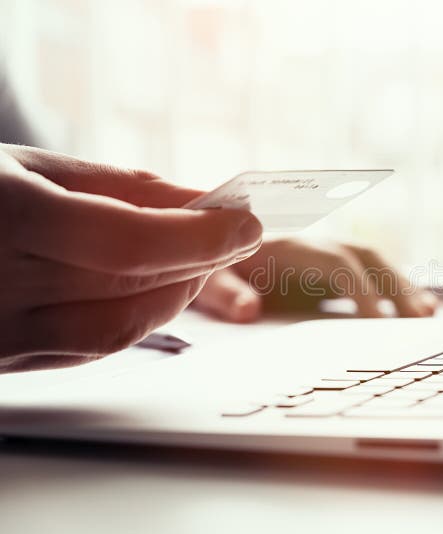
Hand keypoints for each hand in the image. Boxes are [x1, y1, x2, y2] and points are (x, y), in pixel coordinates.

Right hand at [0, 145, 262, 371]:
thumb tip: (205, 203)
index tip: (245, 222)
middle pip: (133, 289)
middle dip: (200, 261)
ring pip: (119, 330)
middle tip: (231, 234)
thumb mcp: (27, 165)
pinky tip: (149, 286)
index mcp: (3, 218)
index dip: (200, 236)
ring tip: (194, 258)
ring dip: (175, 293)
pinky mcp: (1, 363)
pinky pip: (88, 347)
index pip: (130, 243)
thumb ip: (121, 186)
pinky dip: (135, 316)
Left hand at [192, 238, 437, 321]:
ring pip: (372, 263)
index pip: (334, 262)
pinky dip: (393, 289)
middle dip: (395, 286)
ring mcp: (321, 256)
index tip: (378, 321)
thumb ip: (225, 293)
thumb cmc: (203, 265)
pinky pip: (367, 275)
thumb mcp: (203, 279)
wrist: (198, 242)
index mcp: (285, 245)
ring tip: (428, 314)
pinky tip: (416, 309)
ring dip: (401, 286)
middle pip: (364, 257)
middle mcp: (310, 245)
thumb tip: (252, 311)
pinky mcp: (324, 271)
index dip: (360, 289)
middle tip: (418, 320)